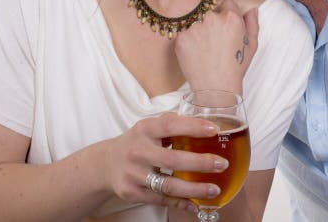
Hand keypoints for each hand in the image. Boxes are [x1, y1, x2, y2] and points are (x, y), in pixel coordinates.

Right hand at [103, 112, 228, 211]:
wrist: (105, 164)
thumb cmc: (138, 142)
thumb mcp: (150, 127)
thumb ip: (174, 124)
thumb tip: (207, 125)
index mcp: (145, 129)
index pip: (170, 126)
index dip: (193, 127)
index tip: (214, 130)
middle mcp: (138, 151)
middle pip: (173, 159)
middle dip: (201, 163)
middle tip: (222, 164)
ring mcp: (133, 174)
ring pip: (168, 185)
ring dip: (194, 189)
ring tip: (214, 189)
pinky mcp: (131, 192)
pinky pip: (160, 199)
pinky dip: (180, 203)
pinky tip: (196, 203)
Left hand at [174, 1, 259, 93]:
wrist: (215, 89)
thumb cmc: (236, 68)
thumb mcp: (252, 46)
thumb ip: (252, 23)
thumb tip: (251, 9)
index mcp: (231, 18)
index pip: (227, 4)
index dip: (227, 16)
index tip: (226, 29)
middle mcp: (212, 18)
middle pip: (211, 12)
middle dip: (214, 23)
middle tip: (216, 43)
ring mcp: (195, 27)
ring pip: (198, 23)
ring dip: (201, 31)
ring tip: (206, 51)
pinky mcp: (181, 38)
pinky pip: (186, 34)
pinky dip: (190, 42)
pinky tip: (197, 55)